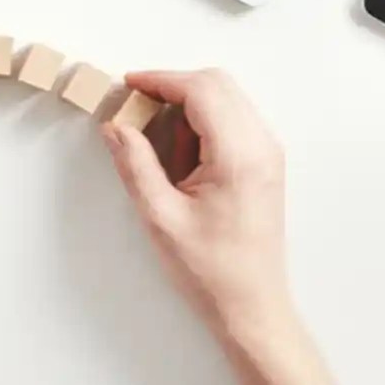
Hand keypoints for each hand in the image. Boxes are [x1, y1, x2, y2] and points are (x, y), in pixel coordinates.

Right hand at [102, 69, 286, 325]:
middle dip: (173, 87)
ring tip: (159, 144)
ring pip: (227, 97)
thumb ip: (135, 164)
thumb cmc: (210, 269)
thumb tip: (115, 126)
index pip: (201, 90)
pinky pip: (233, 118)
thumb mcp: (160, 217)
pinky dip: (203, 121)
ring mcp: (268, 152)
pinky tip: (181, 154)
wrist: (252, 304)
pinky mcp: (265, 162)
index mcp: (239, 155)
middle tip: (137, 108)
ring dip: (188, 105)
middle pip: (218, 83)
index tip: (128, 84)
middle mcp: (262, 145)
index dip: (160, 80)